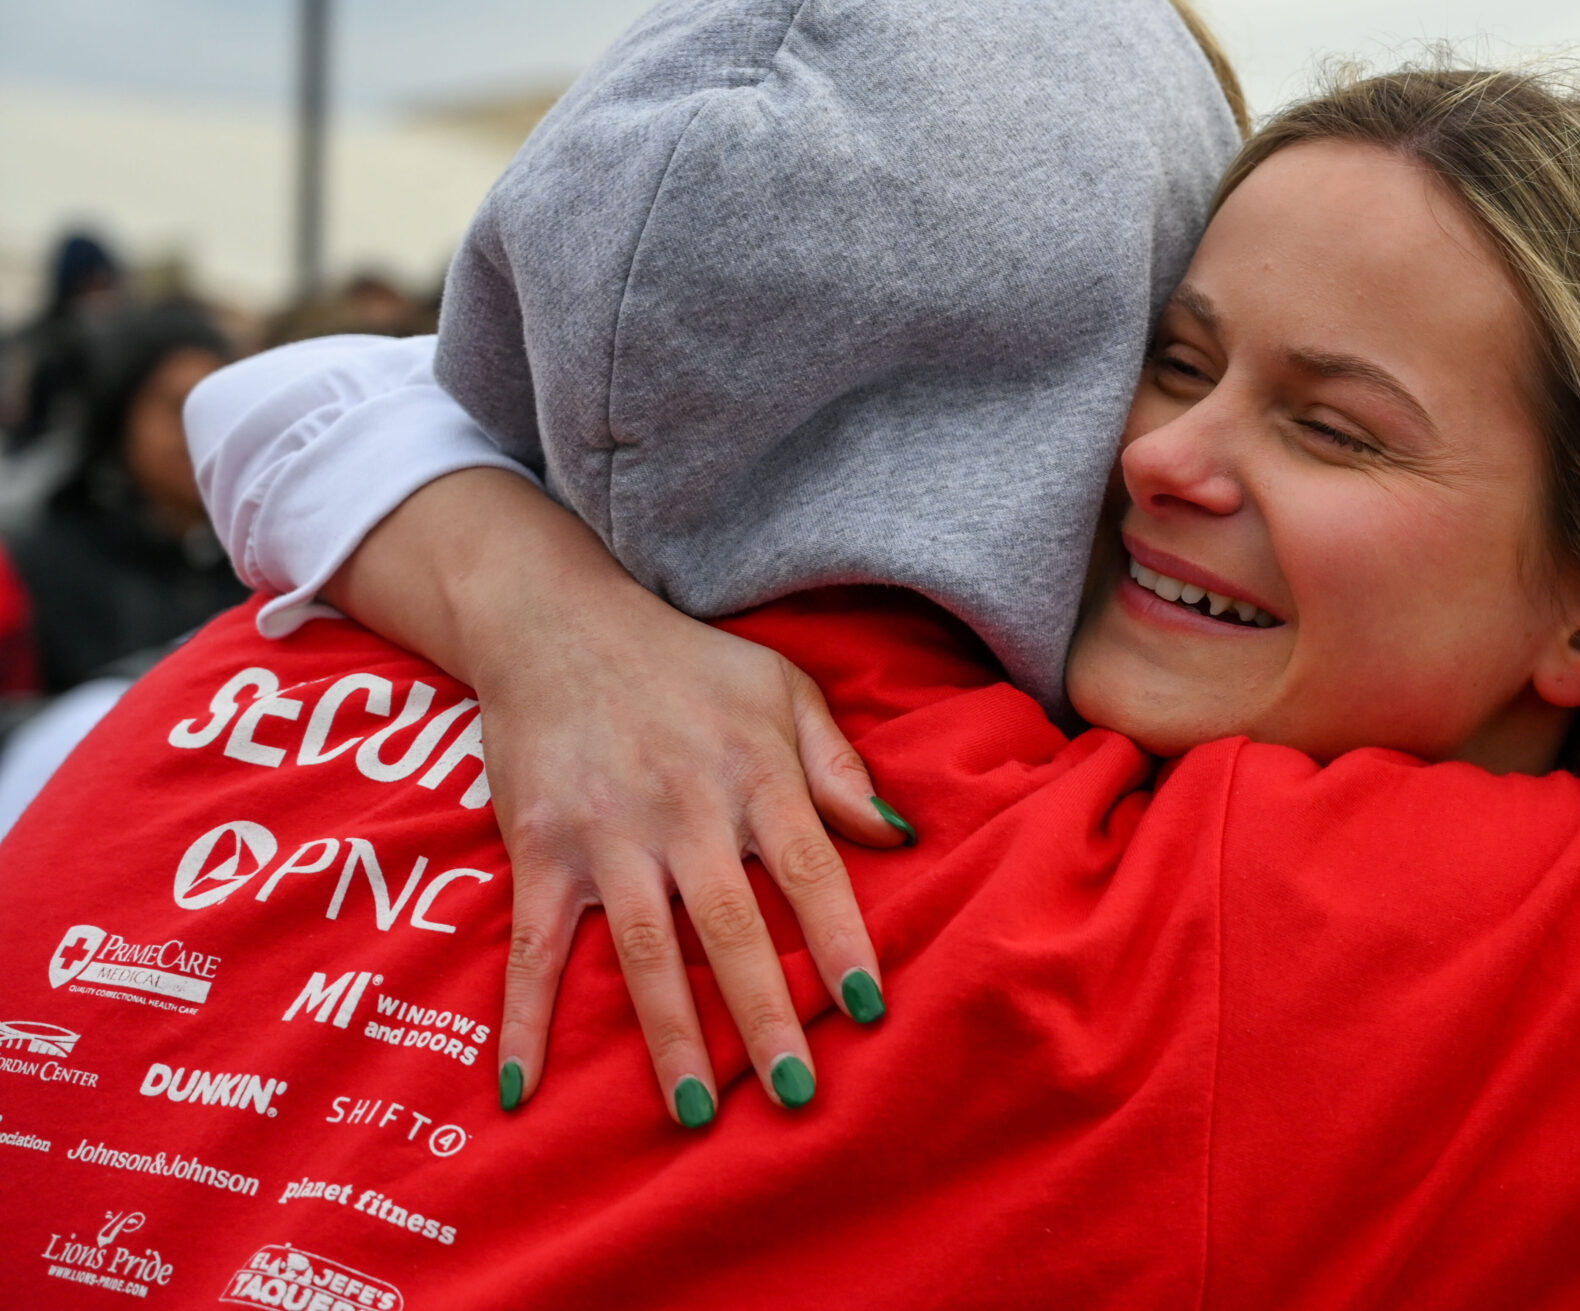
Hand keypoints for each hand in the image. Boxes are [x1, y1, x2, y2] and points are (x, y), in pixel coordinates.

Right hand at [330, 470, 910, 1126]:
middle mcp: (685, 811)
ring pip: (645, 950)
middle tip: (795, 1094)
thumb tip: (897, 836)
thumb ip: (838, 765)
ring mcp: (608, 835)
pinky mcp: (541, 851)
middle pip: (732, 928)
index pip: (811, 869)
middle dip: (765, 1015)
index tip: (870, 1009)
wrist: (558, 624)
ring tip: (694, 1112)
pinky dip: (525, 1020)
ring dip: (671, 1035)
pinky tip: (524, 1088)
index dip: (841, 941)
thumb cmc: (689, 664)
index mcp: (755, 773)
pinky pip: (535, 947)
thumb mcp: (782, 690)